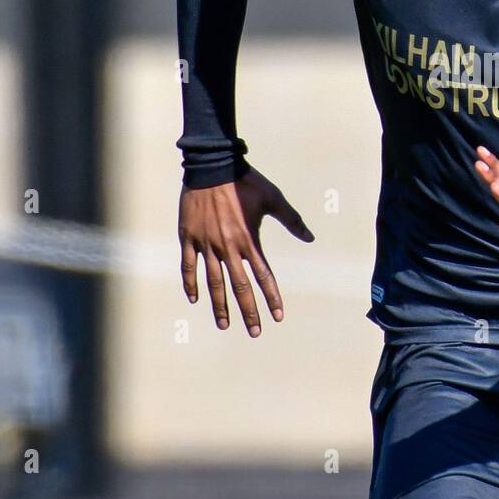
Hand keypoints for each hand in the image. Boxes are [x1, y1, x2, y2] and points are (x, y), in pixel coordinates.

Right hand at [178, 166, 314, 335]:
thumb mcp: (273, 199)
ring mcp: (207, 244)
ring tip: (224, 324)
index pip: (263, 276)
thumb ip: (292, 220)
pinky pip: (188, 266)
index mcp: (249, 240)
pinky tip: (194, 298)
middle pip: (239, 286)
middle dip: (248, 311)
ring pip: (213, 282)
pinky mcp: (189, 238)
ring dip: (219, 305)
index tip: (278, 316)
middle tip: (255, 331)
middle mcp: (228, 247)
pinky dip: (191, 283)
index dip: (271, 297)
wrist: (212, 167)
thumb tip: (310, 237)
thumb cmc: (245, 182)